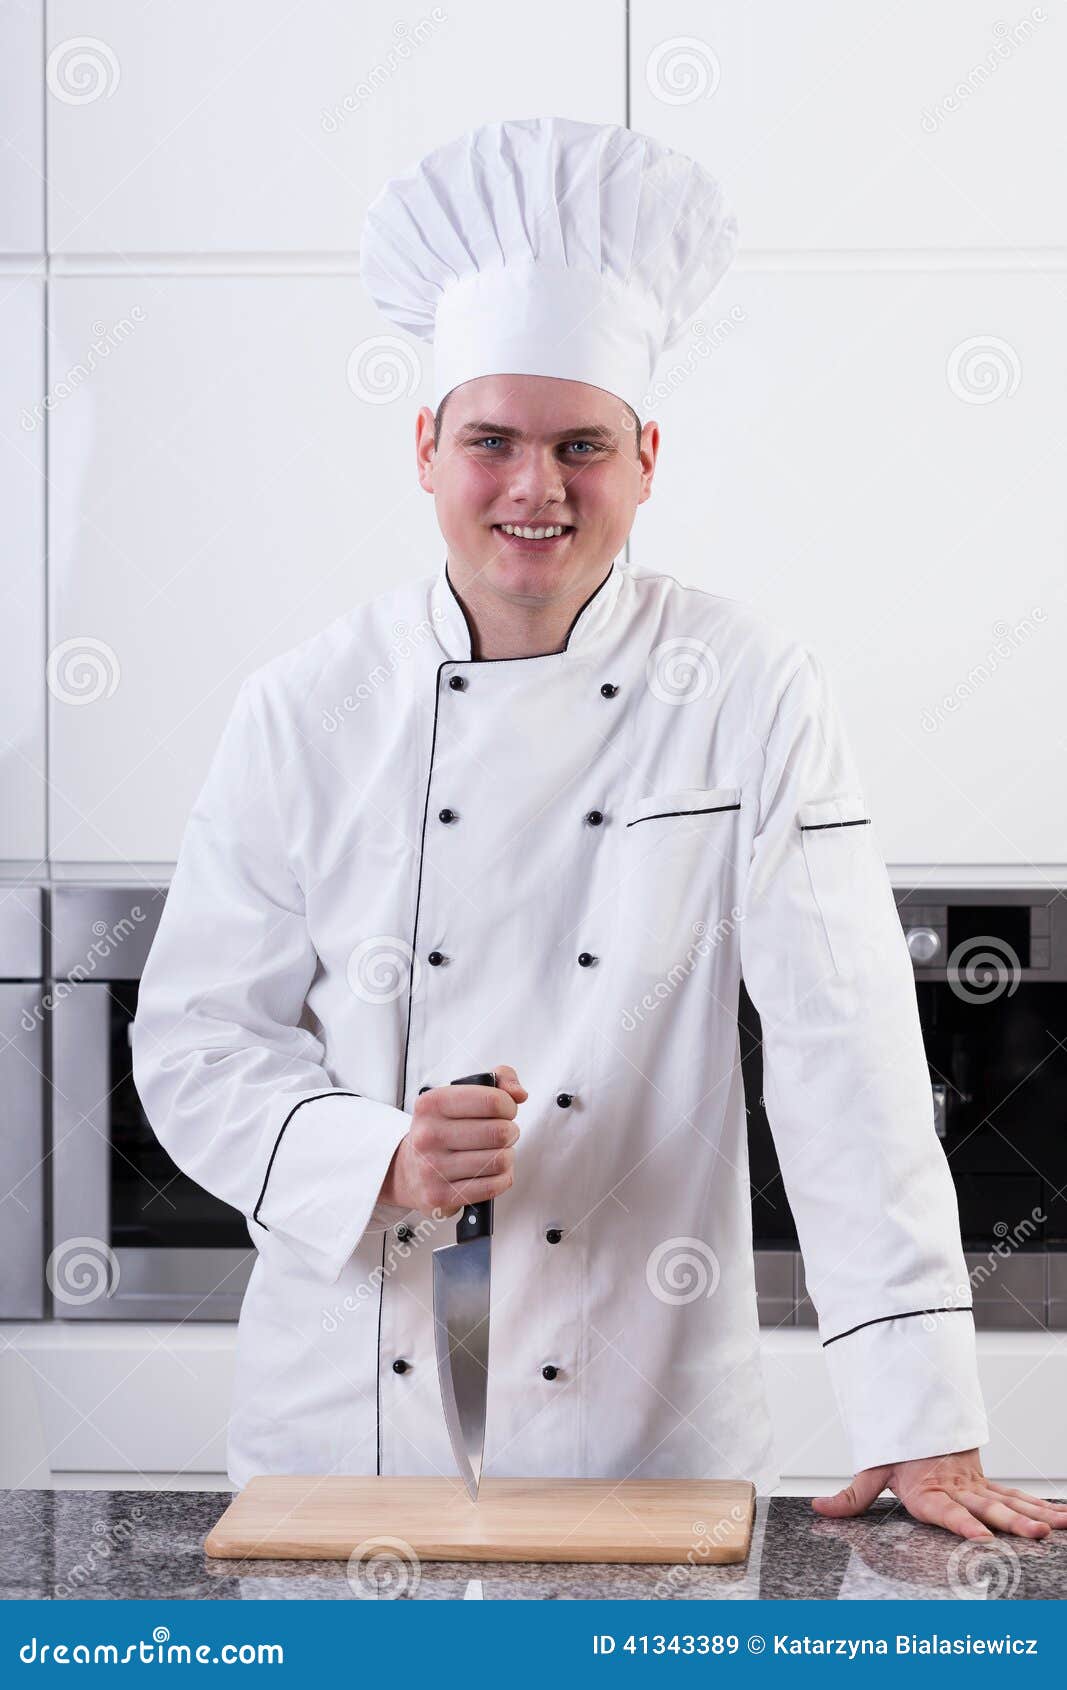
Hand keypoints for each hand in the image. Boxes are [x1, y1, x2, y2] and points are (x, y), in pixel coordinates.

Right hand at [378, 1064, 527, 1218]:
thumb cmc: (443, 1129)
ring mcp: (432, 1168)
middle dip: (510, 1132)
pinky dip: (502, 1178)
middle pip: (500, 1132)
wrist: (407, 1171)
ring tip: (495, 1152)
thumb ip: (499, 1080)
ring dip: (507, 1156)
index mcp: (432, 1103)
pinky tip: (491, 1172)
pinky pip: (493, 1186)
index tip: (505, 1110)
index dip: (509, 1106)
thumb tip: (519, 1094)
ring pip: (500, 1160)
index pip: (492, 1101)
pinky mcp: (440, 1196)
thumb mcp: (461, 1095)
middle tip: (502, 1133)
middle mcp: (428, 1135)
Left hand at [812, 1449, 1066, 1539]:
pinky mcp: (984, 1485)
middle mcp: (955, 1489)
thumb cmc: (895, 1447)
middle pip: (988, 1507)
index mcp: (928, 1490)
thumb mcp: (872, 1468)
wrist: (916, 1416)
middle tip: (1035, 1535)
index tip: (982, 1538)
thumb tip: (819, 1508)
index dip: (964, 1523)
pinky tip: (1061, 1518)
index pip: (947, 1510)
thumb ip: (851, 1496)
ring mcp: (974, 1486)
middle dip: (1012, 1523)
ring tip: (1055, 1529)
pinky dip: (1040, 1507)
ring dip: (1034, 1515)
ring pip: (1008, 1502)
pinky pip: (1015, 1497)